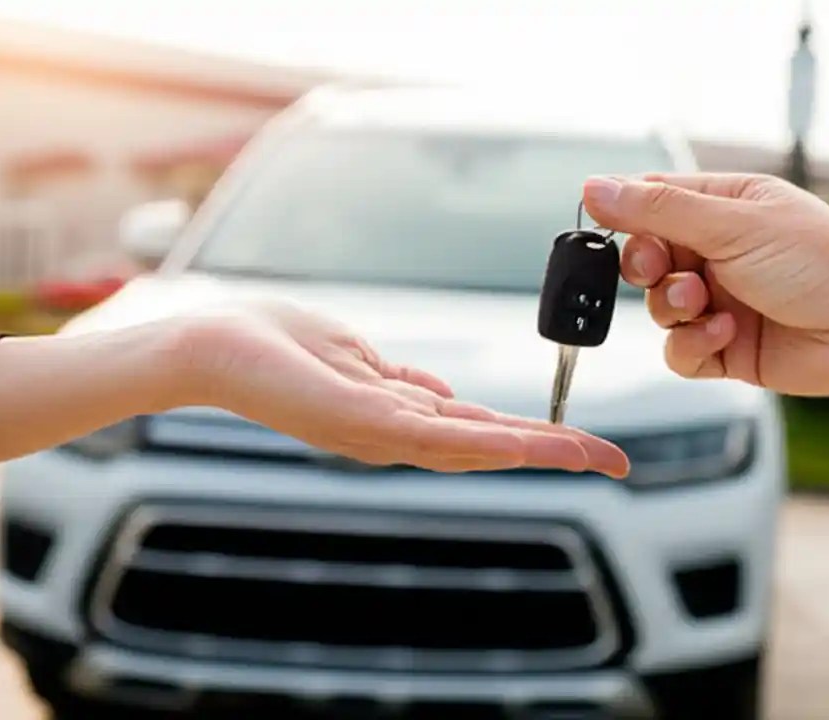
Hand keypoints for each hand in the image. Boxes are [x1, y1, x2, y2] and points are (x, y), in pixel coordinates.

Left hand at [174, 297, 630, 475]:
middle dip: (554, 452)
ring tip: (588, 456)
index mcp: (399, 414)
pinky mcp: (357, 416)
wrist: (213, 349)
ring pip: (472, 444)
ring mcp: (378, 429)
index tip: (588, 448)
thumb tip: (444, 393)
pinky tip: (520, 444)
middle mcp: (396, 431)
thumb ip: (402, 382)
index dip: (538, 439)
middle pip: (490, 445)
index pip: (482, 430)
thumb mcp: (357, 359)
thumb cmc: (277, 347)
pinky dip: (481, 441)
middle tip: (615, 462)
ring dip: (533, 450)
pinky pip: (430, 430)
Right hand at [581, 173, 828, 433]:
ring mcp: (723, 300)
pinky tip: (725, 335)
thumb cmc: (822, 264)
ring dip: (673, 308)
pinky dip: (693, 345)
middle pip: (647, 258)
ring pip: (659, 308)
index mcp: (726, 207)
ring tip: (705, 304)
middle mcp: (721, 252)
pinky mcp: (728, 349)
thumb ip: (659, 210)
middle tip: (663, 271)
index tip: (608, 227)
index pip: (653, 201)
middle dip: (648, 269)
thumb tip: (594, 186)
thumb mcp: (734, 225)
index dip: (627, 217)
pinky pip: (680, 351)